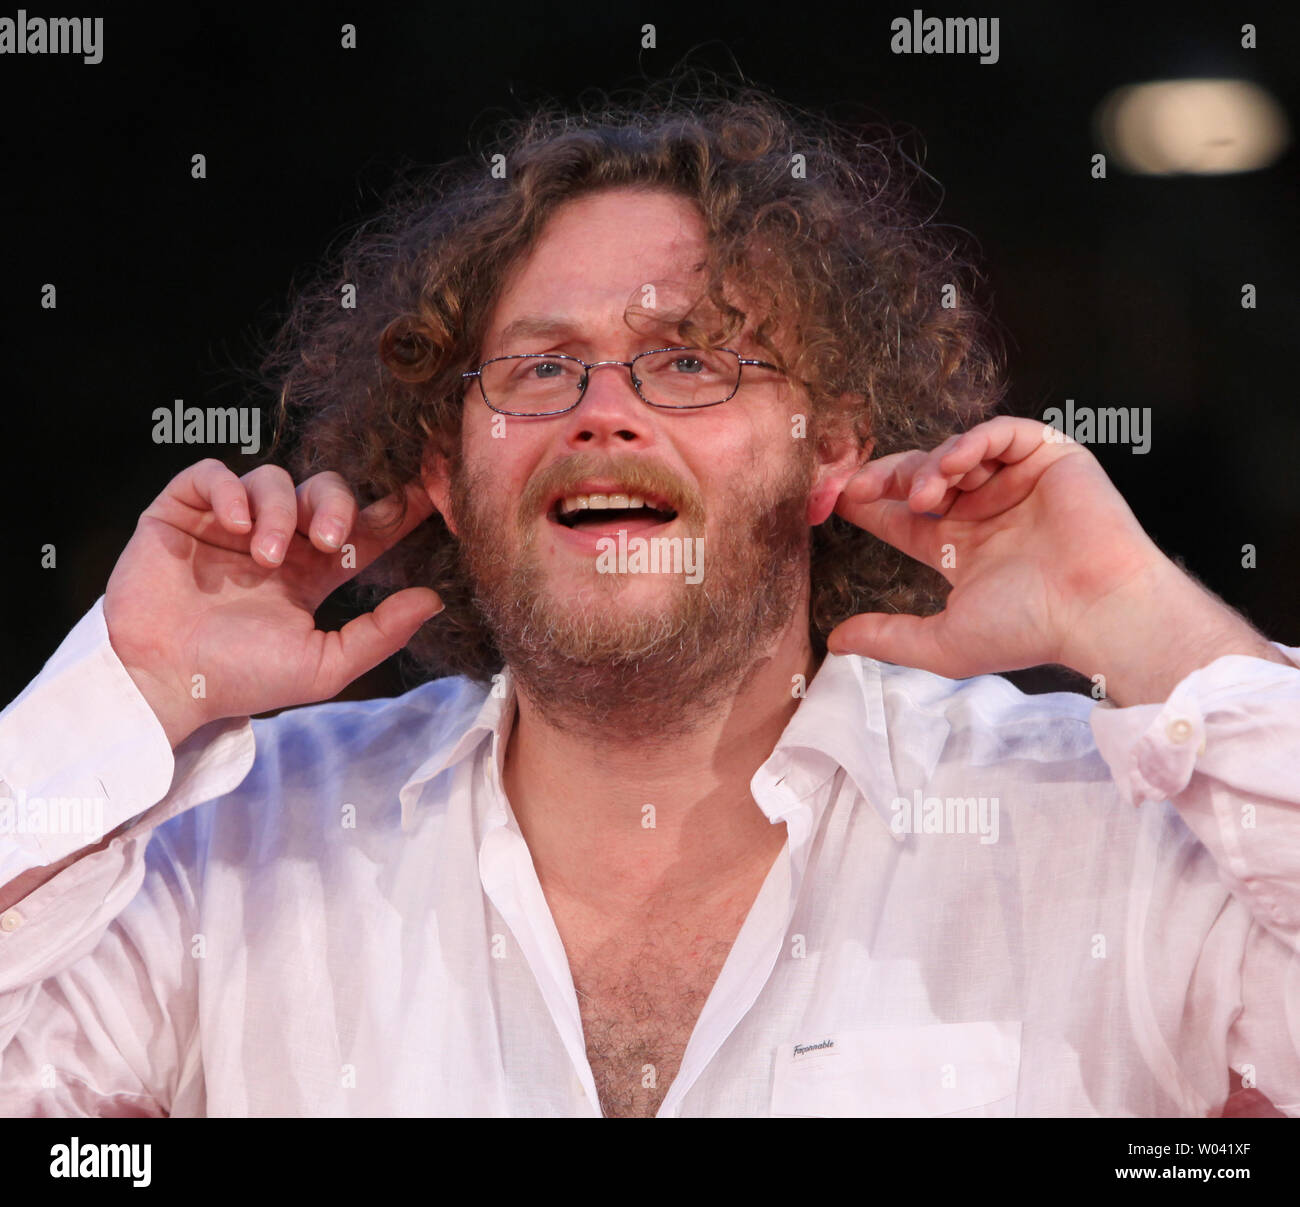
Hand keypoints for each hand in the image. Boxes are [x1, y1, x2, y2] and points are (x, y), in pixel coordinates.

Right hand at [103, 459, 441, 747]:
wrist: (166, 682)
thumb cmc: (241, 679)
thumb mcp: (324, 664)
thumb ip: (380, 632)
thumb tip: (434, 599)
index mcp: (312, 573)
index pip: (363, 529)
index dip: (396, 509)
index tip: (430, 491)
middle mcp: (276, 541)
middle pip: (324, 490)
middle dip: (337, 505)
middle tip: (332, 540)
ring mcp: (228, 524)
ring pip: (273, 479)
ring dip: (280, 512)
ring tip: (266, 556)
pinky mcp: (182, 511)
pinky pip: (213, 473)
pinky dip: (230, 490)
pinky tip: (235, 524)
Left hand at [826, 417, 1170, 679]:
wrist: (1095, 609)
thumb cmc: (1030, 629)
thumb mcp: (943, 640)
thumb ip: (889, 637)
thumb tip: (835, 640)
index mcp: (959, 547)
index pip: (901, 517)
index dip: (867, 506)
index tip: (834, 500)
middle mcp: (984, 512)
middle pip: (920, 477)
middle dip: (887, 479)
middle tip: (860, 488)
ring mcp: (1016, 482)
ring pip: (956, 454)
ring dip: (930, 468)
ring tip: (925, 496)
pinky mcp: (1048, 457)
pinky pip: (1001, 434)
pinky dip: (972, 442)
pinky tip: (956, 464)